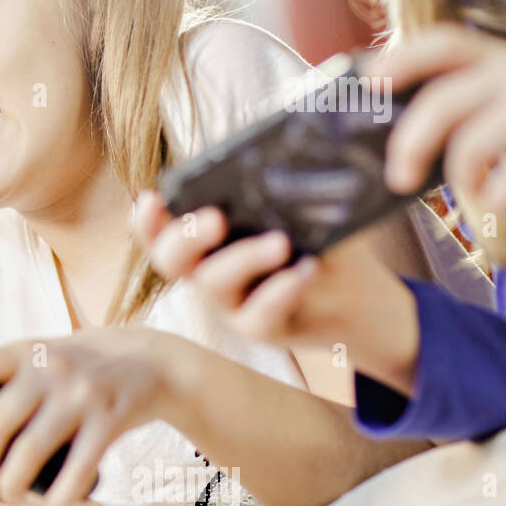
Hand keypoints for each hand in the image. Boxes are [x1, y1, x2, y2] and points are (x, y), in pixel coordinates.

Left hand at [0, 330, 185, 505]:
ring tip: (10, 494)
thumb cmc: (82, 365)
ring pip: (31, 449)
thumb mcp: (42, 354)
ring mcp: (82, 393)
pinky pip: (79, 467)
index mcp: (26, 351)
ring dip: (13, 483)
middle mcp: (51, 368)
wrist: (152, 360)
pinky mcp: (112, 418)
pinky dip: (61, 496)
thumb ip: (7, 378)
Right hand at [135, 190, 325, 344]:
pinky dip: (281, 288)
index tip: (153, 198)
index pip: (160, 230)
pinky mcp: (258, 327)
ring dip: (243, 258)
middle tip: (215, 219)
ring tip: (280, 243)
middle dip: (185, 237)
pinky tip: (307, 269)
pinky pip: (258, 313)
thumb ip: (282, 198)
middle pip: (170, 259)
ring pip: (212, 283)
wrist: (358, 296)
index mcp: (206, 237)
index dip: (147, 219)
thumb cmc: (321, 243)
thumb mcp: (303, 213)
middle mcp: (206, 269)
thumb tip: (276, 177)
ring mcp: (229, 302)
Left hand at [373, 23, 505, 215]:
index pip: (443, 44)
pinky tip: (499, 201)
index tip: (373, 79)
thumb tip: (394, 134)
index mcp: (494, 56)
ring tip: (472, 185)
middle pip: (441, 104)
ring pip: (468, 148)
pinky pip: (505, 182)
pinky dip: (493, 199)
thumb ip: (461, 96)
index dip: (404, 59)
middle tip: (399, 178)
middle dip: (409, 146)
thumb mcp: (503, 90)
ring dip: (461, 178)